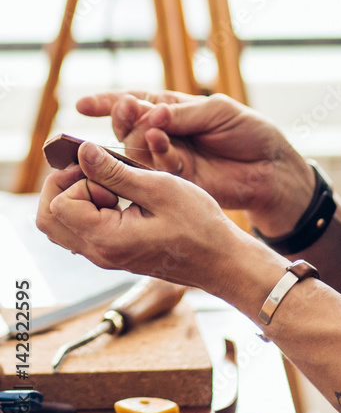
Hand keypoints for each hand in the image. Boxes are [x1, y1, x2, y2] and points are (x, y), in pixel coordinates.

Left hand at [36, 143, 239, 289]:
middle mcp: (98, 252)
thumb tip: (83, 152)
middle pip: (49, 219)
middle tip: (96, 171)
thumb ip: (116, 172)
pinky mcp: (113, 252)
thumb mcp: (159, 188)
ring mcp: (104, 255)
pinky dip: (90, 208)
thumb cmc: (198, 225)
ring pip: (62, 225)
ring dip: (77, 197)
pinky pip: (82, 229)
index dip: (77, 179)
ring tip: (111, 185)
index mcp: (106, 239)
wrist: (219, 260)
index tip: (106, 168)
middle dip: (65, 187)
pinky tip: (120, 196)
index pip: (60, 205)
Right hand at [76, 91, 315, 232]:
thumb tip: (153, 114)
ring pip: (138, 150)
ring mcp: (169, 159)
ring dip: (140, 136)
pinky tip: (162, 141)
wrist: (272, 168)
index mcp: (172, 111)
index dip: (108, 104)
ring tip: (152, 125)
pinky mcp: (178, 182)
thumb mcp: (219, 112)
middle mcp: (165, 135)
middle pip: (129, 128)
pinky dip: (158, 153)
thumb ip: (184, 114)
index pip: (136, 103)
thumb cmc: (249, 132)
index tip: (83, 105)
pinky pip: (158, 169)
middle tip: (126, 110)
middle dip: (123, 117)